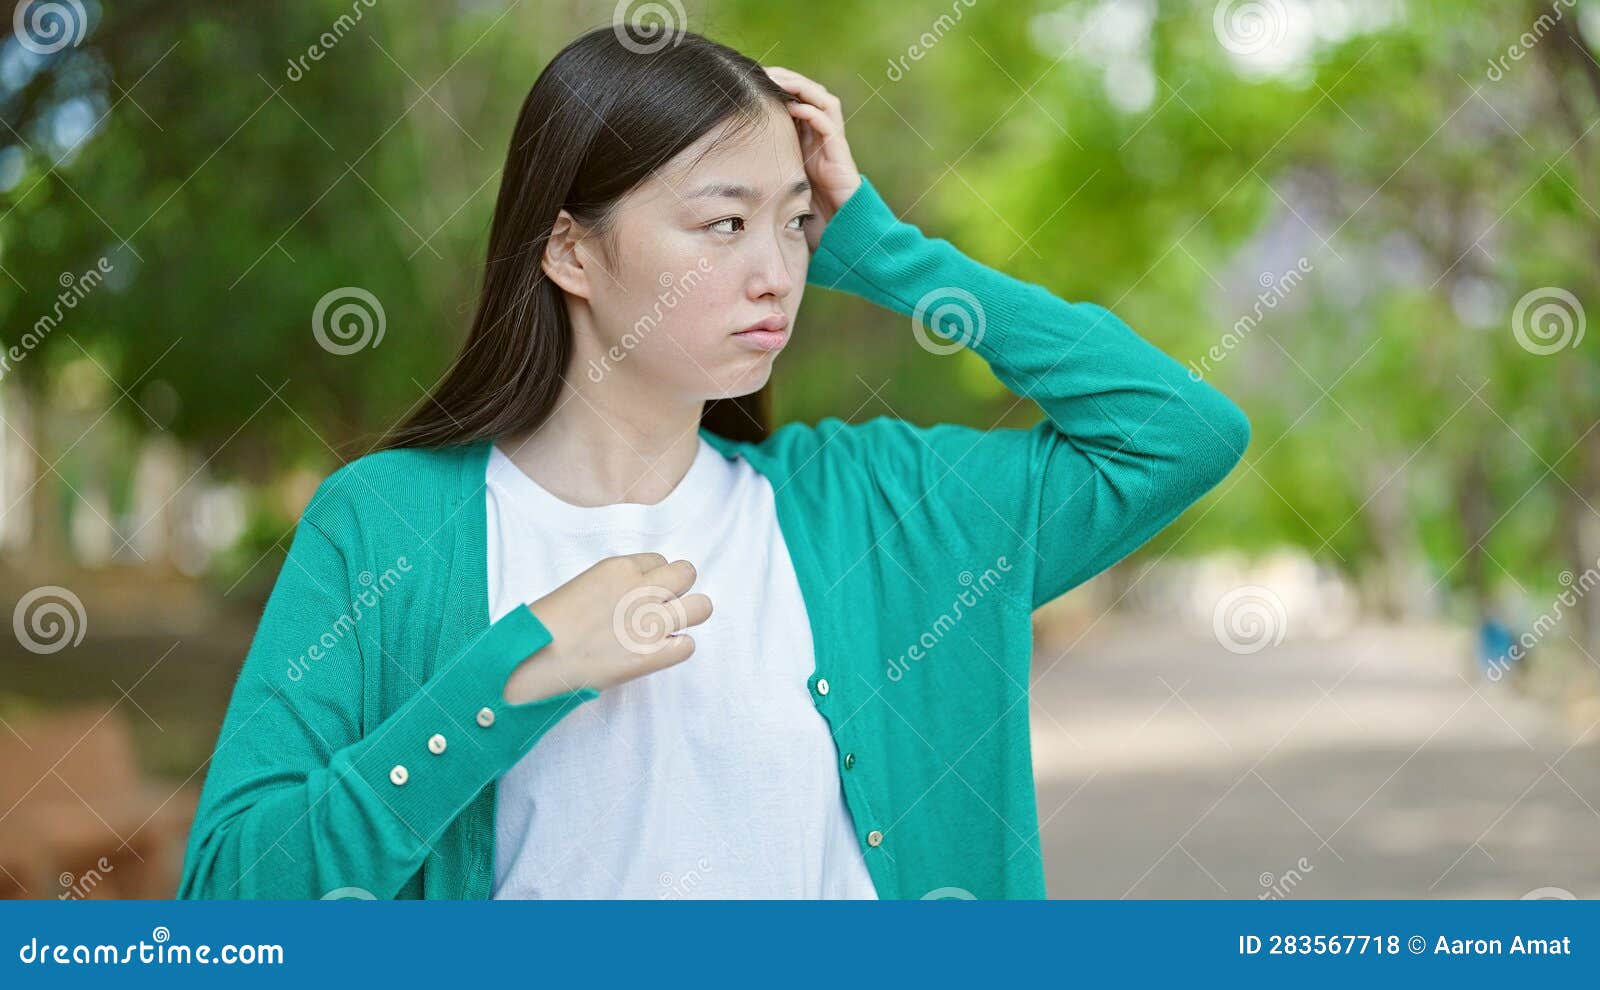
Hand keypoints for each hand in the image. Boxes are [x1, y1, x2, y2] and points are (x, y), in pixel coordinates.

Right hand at [502, 553, 711, 703]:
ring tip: (670, 627)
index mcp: (618, 567)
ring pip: (702, 607)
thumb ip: (612, 588)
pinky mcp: (650, 656)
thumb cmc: (544, 627)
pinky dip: (677, 649)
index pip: (658, 560)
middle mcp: (640, 589)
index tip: (640, 593)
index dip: (653, 577)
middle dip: (679, 588)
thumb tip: (627, 598)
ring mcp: (649, 623)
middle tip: (662, 606)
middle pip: (687, 573)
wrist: (532, 661)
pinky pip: (688, 646)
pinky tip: (659, 653)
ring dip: (689, 616)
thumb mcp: (580, 588)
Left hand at [764, 65, 860, 251]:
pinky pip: (829, 124)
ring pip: (822, 101)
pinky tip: (793, 107)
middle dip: (787, 80)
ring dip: (801, 88)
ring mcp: (832, 146)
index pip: (793, 102)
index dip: (777, 88)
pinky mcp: (840, 157)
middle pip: (808, 94)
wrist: (839, 238)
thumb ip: (763, 173)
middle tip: (762, 71)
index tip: (751, 80)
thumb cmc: (807, 219)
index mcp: (806, 142)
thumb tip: (725, 171)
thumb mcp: (778, 188)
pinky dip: (812, 112)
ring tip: (778, 80)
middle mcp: (820, 139)